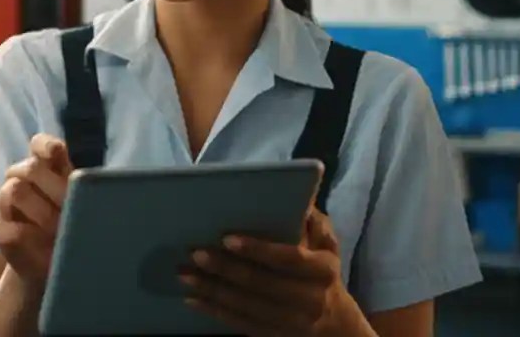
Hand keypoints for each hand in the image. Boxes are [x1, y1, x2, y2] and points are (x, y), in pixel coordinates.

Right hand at [0, 134, 73, 287]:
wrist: (54, 271)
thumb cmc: (76, 234)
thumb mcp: (86, 212)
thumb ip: (82, 193)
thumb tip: (80, 184)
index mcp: (49, 172)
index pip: (40, 146)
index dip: (45, 145)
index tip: (56, 152)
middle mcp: (27, 183)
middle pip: (29, 168)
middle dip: (51, 187)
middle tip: (68, 210)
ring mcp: (9, 205)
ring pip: (12, 191)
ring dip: (38, 211)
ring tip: (56, 232)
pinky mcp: (1, 231)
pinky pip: (1, 227)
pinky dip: (22, 236)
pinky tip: (39, 249)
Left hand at [181, 209, 355, 336]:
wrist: (335, 325)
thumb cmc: (321, 271)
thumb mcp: (327, 244)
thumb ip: (314, 222)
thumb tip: (297, 197)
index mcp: (322, 270)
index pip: (289, 259)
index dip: (258, 249)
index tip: (227, 238)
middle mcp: (310, 299)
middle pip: (262, 284)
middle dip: (226, 268)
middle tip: (195, 253)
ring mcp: (291, 322)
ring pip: (247, 306)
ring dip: (213, 290)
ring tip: (185, 274)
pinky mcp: (274, 336)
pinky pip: (241, 324)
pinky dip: (215, 311)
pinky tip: (193, 299)